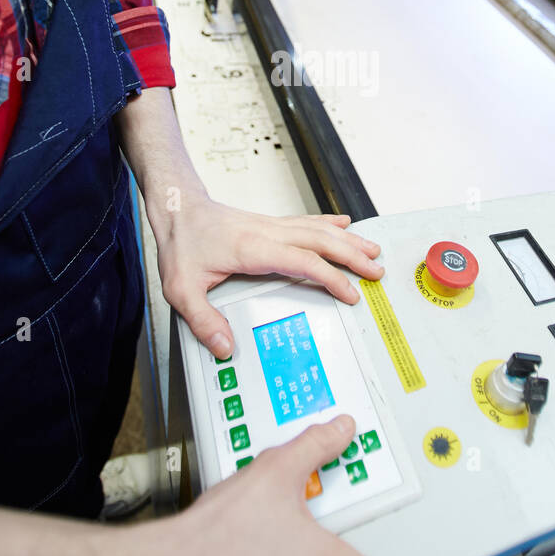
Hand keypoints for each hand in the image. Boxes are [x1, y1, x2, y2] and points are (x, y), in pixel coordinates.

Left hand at [155, 196, 383, 357]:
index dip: (331, 278)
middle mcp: (269, 233)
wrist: (177, 208)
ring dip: (348, 240)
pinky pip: (307, 221)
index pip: (304, 262)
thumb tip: (225, 347)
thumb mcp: (181, 288)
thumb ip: (203, 320)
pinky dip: (329, 223)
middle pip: (321, 242)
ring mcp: (271, 226)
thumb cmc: (181, 244)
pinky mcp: (270, 224)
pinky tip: (343, 222)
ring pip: (318, 230)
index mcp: (254, 249)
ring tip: (373, 250)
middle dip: (353, 257)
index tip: (351, 294)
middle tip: (377, 272)